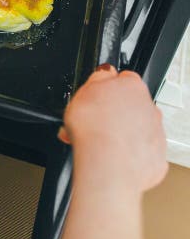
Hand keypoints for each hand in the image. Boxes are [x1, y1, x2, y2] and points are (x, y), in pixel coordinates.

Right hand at [59, 65, 167, 192]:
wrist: (108, 165)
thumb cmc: (95, 129)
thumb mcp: (82, 91)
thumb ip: (97, 79)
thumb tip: (104, 73)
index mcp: (132, 87)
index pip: (122, 78)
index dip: (105, 88)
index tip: (94, 98)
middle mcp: (150, 108)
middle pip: (128, 106)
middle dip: (110, 113)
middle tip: (91, 123)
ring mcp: (156, 133)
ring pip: (134, 129)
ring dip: (117, 134)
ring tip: (96, 143)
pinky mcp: (156, 158)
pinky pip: (139, 152)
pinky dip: (126, 154)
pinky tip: (108, 157)